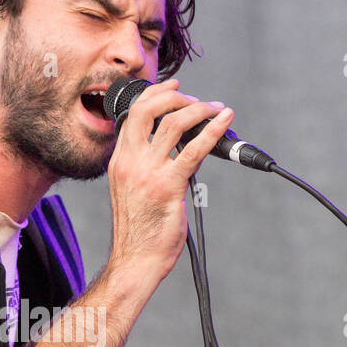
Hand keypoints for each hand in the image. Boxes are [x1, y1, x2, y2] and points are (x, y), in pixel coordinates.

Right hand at [107, 82, 233, 282]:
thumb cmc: (140, 231)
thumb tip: (184, 149)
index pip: (133, 114)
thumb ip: (150, 166)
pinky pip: (193, 150)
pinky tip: (225, 121)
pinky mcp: (168, 186)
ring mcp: (147, 173)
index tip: (174, 87)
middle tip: (196, 101)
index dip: (155, 94)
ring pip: (172, 124)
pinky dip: (213, 131)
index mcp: (120, 161)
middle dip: (174, 96)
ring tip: (215, 110)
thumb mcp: (135, 190)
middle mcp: (130, 162)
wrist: (136, 260)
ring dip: (199, 110)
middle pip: (147, 109)